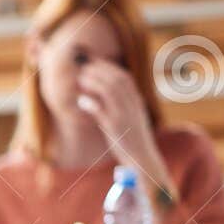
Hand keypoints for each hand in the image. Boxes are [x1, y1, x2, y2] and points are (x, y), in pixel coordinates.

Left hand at [76, 60, 165, 179]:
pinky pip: (101, 111)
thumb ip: (122, 106)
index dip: (109, 68)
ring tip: (80, 79)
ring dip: (93, 82)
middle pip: (116, 80)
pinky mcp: (115, 128)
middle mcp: (132, 105)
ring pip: (109, 91)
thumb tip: (104, 97)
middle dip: (99, 70)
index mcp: (137, 102)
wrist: (143, 159)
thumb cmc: (134, 141)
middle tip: (84, 68)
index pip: (124, 78)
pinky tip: (81, 101)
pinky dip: (90, 103)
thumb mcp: (131, 119)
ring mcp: (124, 115)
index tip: (95, 64)